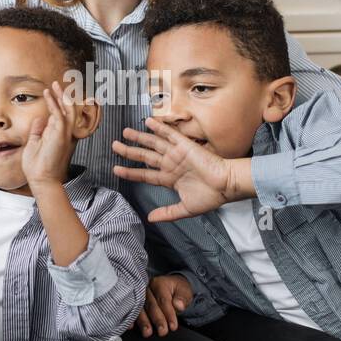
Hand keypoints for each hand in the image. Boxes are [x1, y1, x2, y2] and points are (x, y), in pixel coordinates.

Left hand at [21, 80, 75, 189]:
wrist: (41, 180)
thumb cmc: (37, 167)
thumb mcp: (34, 144)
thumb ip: (37, 131)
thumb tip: (38, 119)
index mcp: (58, 135)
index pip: (60, 115)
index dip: (57, 102)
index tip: (52, 92)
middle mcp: (63, 133)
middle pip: (68, 110)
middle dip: (64, 96)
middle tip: (58, 84)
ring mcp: (63, 134)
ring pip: (67, 110)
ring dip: (61, 96)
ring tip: (56, 85)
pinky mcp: (60, 135)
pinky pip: (59, 115)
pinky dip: (54, 103)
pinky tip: (49, 94)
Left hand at [111, 117, 251, 221]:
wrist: (226, 186)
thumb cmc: (210, 197)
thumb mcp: (185, 209)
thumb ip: (167, 213)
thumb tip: (150, 219)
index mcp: (170, 179)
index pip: (145, 174)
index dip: (130, 172)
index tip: (116, 170)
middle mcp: (171, 164)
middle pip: (145, 156)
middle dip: (129, 151)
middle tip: (114, 145)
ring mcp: (177, 154)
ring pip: (154, 144)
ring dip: (139, 137)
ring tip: (125, 132)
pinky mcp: (185, 146)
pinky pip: (170, 134)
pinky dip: (159, 128)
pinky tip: (148, 122)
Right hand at [131, 274, 195, 336]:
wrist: (170, 286)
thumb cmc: (177, 289)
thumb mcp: (185, 291)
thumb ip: (182, 298)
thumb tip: (178, 305)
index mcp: (159, 283)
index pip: (163, 300)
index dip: (168, 314)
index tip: (173, 326)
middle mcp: (147, 288)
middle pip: (151, 305)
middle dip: (157, 319)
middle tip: (162, 331)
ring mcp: (139, 295)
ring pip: (140, 309)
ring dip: (143, 322)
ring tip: (147, 332)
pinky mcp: (135, 301)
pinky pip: (132, 310)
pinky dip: (131, 318)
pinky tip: (131, 326)